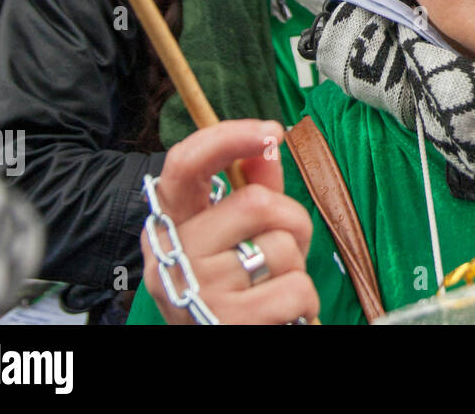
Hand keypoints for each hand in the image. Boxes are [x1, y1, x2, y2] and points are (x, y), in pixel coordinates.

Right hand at [141, 119, 318, 324]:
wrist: (212, 343)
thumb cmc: (231, 285)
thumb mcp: (234, 233)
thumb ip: (253, 187)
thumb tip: (269, 143)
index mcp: (171, 222)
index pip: (185, 164)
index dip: (228, 137)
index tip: (271, 130)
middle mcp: (174, 254)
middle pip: (256, 202)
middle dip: (291, 220)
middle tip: (284, 248)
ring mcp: (199, 291)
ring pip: (282, 247)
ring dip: (296, 265)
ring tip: (272, 285)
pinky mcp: (229, 323)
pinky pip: (297, 290)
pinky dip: (304, 301)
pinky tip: (280, 312)